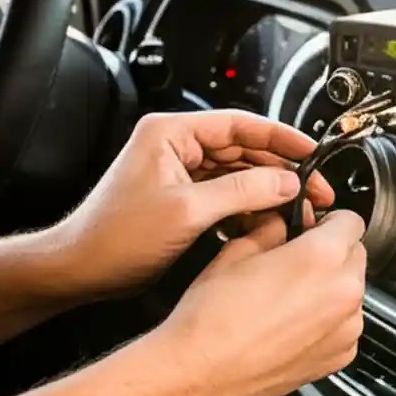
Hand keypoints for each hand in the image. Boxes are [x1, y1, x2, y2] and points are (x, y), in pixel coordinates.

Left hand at [47, 110, 334, 301]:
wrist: (80, 271)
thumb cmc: (113, 237)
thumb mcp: (187, 211)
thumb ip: (243, 191)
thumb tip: (286, 181)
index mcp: (171, 133)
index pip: (240, 124)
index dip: (281, 137)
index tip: (312, 151)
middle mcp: (176, 147)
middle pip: (245, 150)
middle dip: (282, 171)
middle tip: (315, 190)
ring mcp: (180, 173)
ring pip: (240, 174)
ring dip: (269, 192)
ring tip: (298, 210)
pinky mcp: (184, 198)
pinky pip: (228, 195)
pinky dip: (250, 208)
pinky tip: (267, 223)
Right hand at [149, 211, 366, 395]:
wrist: (201, 374)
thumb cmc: (213, 317)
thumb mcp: (237, 251)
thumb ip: (273, 228)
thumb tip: (284, 221)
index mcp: (322, 256)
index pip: (351, 221)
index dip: (328, 221)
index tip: (313, 228)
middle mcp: (344, 292)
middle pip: (355, 255)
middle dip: (331, 253)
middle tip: (296, 262)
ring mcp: (346, 328)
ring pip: (352, 291)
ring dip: (331, 287)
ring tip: (289, 298)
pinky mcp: (341, 355)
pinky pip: (345, 324)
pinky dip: (328, 320)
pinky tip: (291, 324)